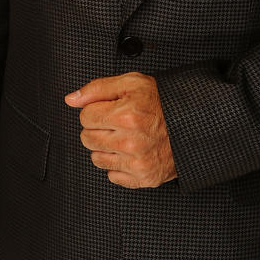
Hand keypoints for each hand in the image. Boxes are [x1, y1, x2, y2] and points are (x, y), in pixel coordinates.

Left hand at [65, 71, 176, 188]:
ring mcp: (137, 162)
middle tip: (116, 121)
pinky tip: (131, 151)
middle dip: (98, 128)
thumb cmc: (160, 101)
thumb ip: (98, 88)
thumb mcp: (131, 82)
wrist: (188, 122)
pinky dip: (118, 164)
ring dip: (106, 147)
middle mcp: (131, 141)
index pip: (85, 116)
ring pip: (96, 158)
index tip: (109, 108)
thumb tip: (71, 99)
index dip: (95, 109)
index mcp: (126, 115)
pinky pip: (112, 176)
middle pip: (87, 138)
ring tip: (124, 136)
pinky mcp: (143, 178)